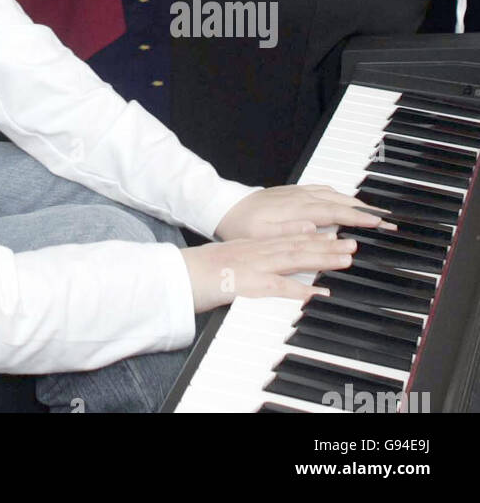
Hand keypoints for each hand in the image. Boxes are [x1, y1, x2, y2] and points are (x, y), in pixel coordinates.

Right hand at [181, 233, 355, 312]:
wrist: (177, 274)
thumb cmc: (198, 271)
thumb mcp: (226, 260)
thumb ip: (246, 261)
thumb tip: (259, 268)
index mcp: (251, 246)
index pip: (288, 238)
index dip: (314, 236)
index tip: (335, 234)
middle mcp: (256, 251)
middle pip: (297, 245)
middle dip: (326, 245)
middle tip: (352, 244)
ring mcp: (253, 265)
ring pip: (294, 259)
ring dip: (321, 258)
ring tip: (345, 259)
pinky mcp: (249, 283)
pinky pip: (279, 286)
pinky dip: (301, 289)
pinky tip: (319, 294)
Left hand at [216, 184, 394, 241]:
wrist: (224, 207)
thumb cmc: (242, 226)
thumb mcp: (264, 235)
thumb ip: (292, 232)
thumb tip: (318, 228)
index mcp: (297, 210)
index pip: (337, 212)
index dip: (360, 218)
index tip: (381, 223)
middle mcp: (300, 198)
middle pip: (340, 201)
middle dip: (365, 209)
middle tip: (387, 218)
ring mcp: (296, 193)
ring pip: (332, 194)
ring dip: (353, 201)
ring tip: (372, 210)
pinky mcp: (291, 192)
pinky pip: (321, 190)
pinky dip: (337, 194)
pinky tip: (341, 198)